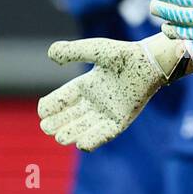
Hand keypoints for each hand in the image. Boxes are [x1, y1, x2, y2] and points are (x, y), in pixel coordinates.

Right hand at [39, 34, 192, 150]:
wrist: (150, 64)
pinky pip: (104, 134)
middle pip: (70, 116)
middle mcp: (95, 100)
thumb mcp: (96, 49)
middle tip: (47, 128)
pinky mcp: (121, 120)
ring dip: (72, 133)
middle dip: (58, 123)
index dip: (51, 105)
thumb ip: (74, 50)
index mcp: (86, 85)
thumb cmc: (125, 55)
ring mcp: (107, 112)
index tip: (42, 111)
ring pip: (84, 127)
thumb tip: (51, 54)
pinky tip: (81, 144)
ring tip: (60, 137)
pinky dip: (93, 140)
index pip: (63, 99)